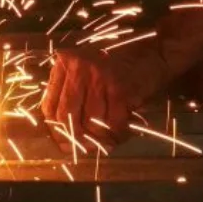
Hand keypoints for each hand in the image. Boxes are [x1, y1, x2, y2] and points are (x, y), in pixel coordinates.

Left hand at [41, 37, 172, 149]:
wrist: (152, 51)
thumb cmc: (117, 62)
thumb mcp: (86, 68)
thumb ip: (70, 89)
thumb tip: (60, 130)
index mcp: (65, 62)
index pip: (50, 105)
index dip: (55, 131)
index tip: (63, 143)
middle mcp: (78, 67)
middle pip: (66, 116)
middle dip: (73, 139)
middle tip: (82, 150)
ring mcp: (99, 77)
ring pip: (90, 122)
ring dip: (98, 138)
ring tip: (104, 142)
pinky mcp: (120, 88)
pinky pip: (113, 123)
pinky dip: (116, 134)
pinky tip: (119, 135)